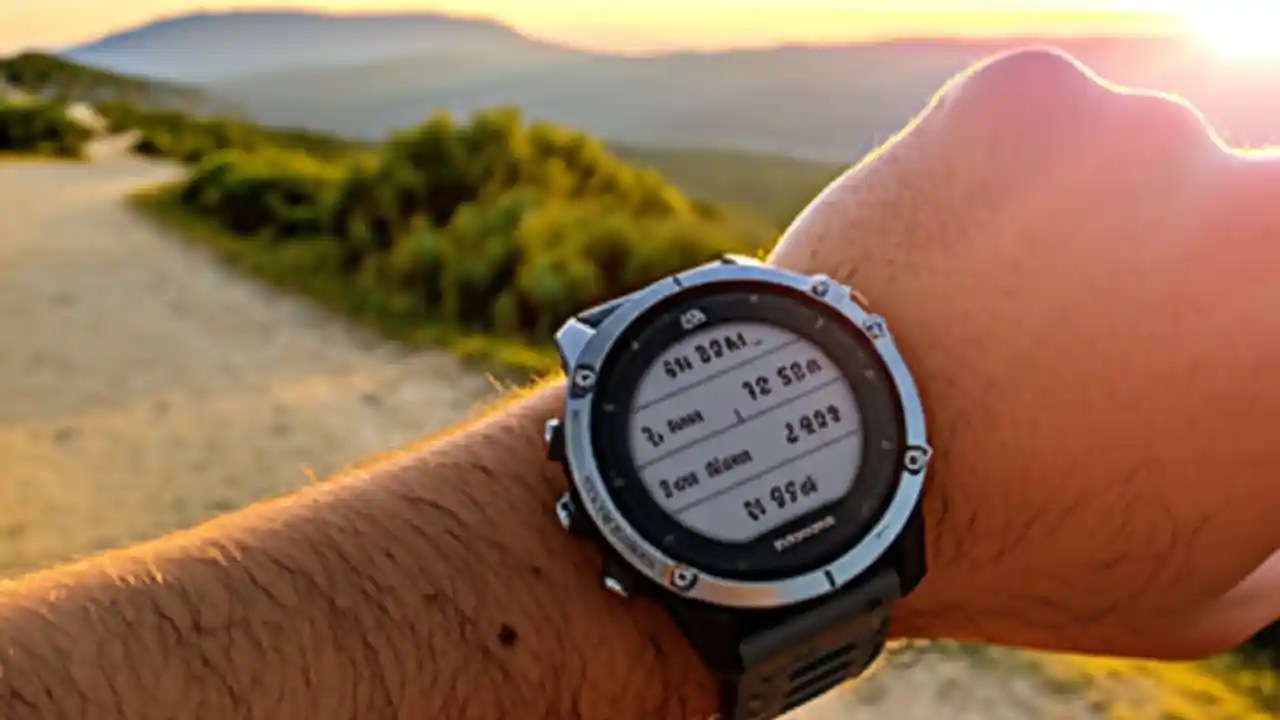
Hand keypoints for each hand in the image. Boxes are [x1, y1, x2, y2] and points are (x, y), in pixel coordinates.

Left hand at [770, 48, 1279, 658]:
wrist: (850, 484)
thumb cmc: (1027, 551)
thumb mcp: (1207, 586)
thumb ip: (1275, 518)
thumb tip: (1262, 458)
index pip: (1276, 289)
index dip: (1226, 325)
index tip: (1171, 352)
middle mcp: (1259, 211)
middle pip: (1229, 213)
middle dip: (1171, 269)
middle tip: (1080, 337)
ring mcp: (1142, 135)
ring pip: (1132, 159)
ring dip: (1084, 217)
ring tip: (996, 306)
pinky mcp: (1031, 96)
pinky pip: (1034, 121)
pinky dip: (1000, 172)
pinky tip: (952, 254)